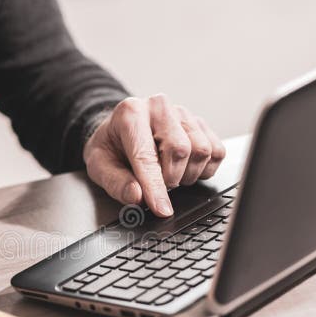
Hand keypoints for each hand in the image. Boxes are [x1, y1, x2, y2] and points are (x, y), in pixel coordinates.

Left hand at [84, 94, 225, 216]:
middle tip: (157, 185)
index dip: (155, 187)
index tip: (161, 209)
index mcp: (130, 113)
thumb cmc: (110, 147)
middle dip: (170, 179)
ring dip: (187, 174)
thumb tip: (137, 197)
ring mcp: (183, 113)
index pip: (146, 155)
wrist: (119, 131)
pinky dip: (204, 169)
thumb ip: (116, 183)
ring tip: (169, 174)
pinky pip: (216, 151)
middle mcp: (159, 107)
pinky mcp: (200, 124)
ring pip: (201, 151)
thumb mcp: (99, 166)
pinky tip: (185, 168)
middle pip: (180, 150)